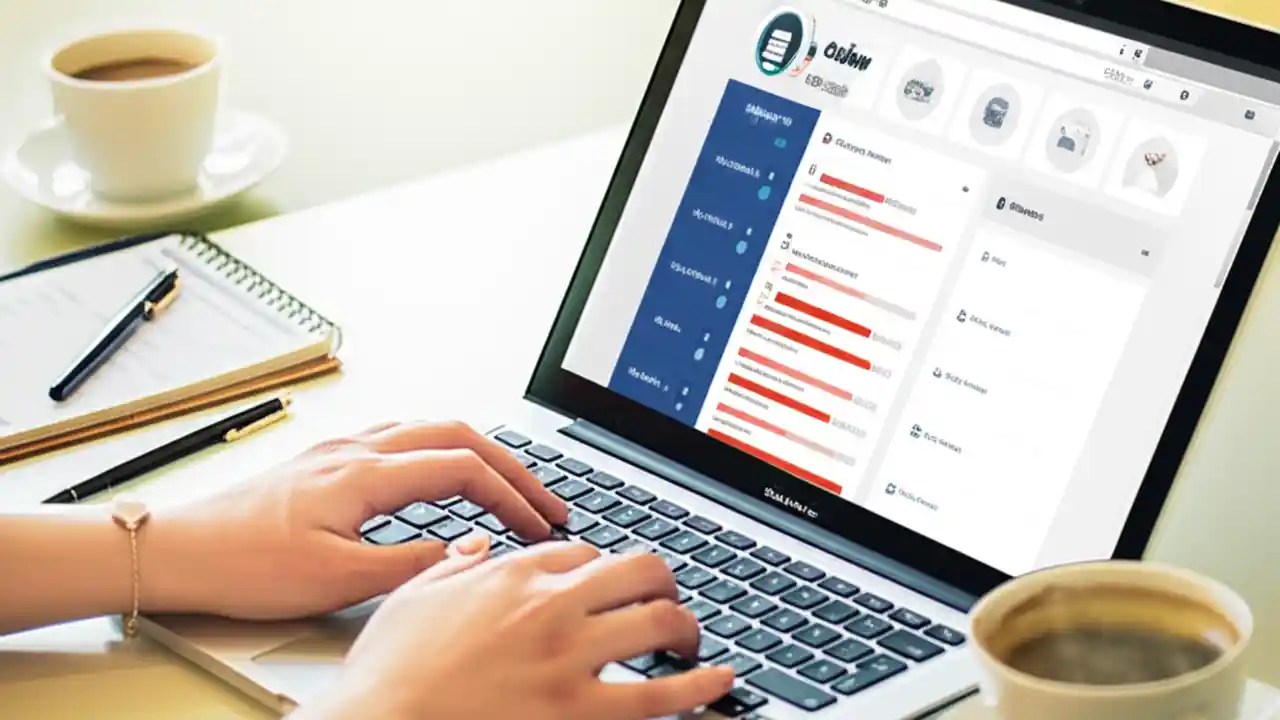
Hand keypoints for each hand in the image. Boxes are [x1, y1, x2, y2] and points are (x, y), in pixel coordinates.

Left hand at [142, 421, 568, 619]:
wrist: (179, 548)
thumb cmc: (244, 564)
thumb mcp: (336, 579)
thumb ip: (411, 564)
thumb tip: (465, 551)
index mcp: (365, 474)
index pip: (462, 469)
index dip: (511, 495)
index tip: (538, 522)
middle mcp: (356, 450)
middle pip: (456, 435)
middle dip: (509, 465)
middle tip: (542, 498)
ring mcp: (340, 450)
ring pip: (428, 429)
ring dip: (475, 452)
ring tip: (504, 483)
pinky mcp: (325, 461)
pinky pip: (399, 438)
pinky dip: (438, 451)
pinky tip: (437, 473)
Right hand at [297, 543, 734, 719]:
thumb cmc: (386, 678)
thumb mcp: (408, 602)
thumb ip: (449, 568)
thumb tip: (473, 547)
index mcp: (510, 577)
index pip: (582, 553)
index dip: (602, 570)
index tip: (607, 587)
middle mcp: (549, 607)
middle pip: (638, 570)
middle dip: (662, 583)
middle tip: (666, 601)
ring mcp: (569, 659)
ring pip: (660, 621)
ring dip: (686, 627)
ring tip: (691, 640)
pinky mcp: (581, 713)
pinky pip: (662, 695)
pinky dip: (702, 685)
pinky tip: (720, 681)